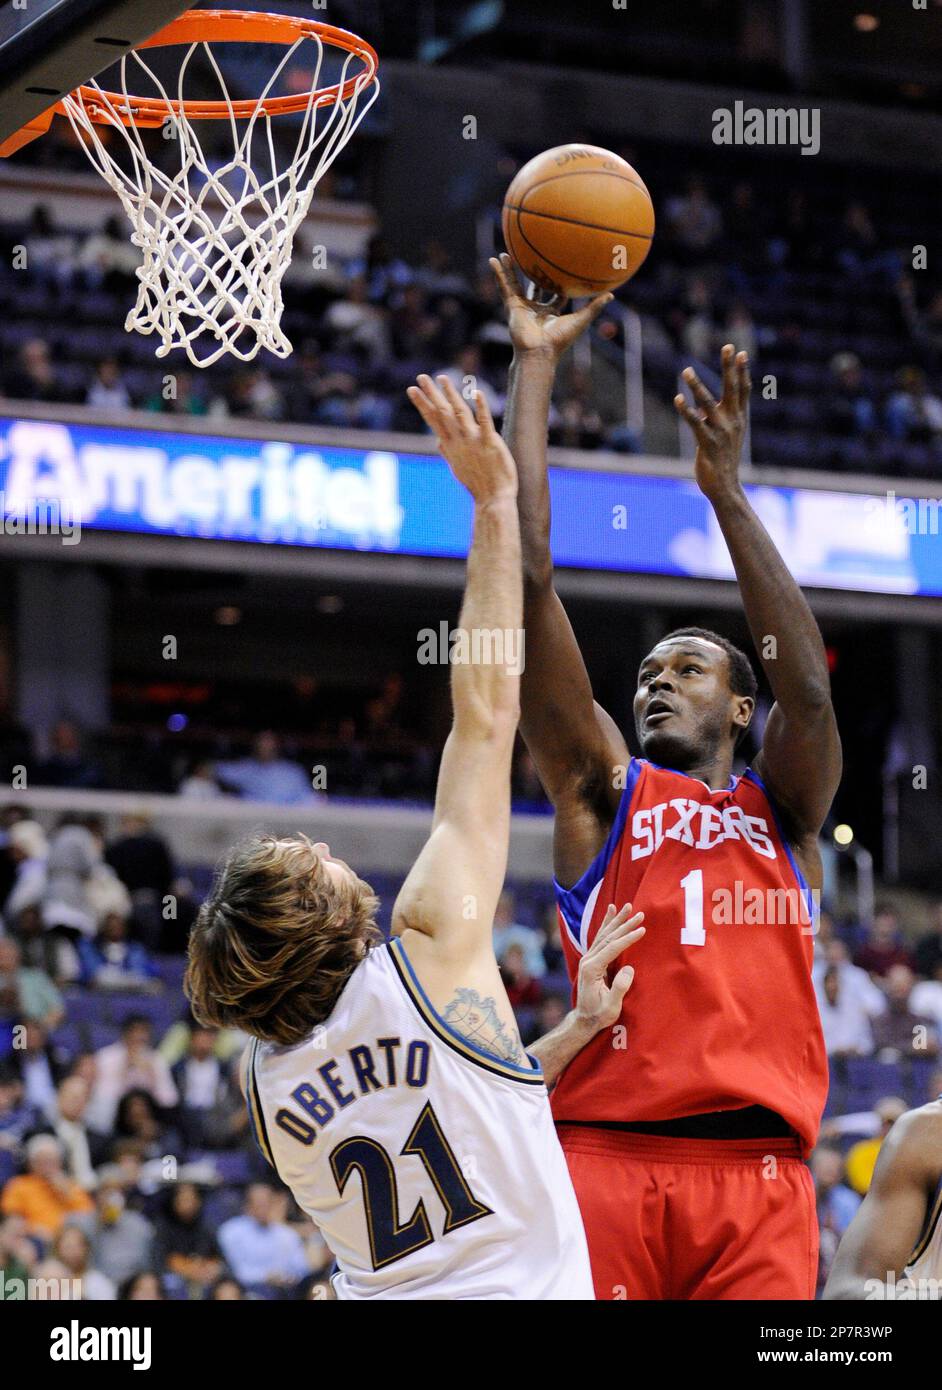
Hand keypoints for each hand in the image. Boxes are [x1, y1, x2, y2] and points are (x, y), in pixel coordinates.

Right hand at [407, 373, 516, 501]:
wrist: (493, 499)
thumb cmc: (477, 483)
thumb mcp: (458, 467)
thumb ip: (448, 451)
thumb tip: (438, 441)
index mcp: (451, 445)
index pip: (434, 420)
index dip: (423, 403)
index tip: (412, 389)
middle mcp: (459, 440)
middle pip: (442, 413)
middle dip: (431, 394)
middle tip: (421, 377)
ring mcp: (473, 441)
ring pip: (459, 413)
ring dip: (450, 394)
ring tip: (442, 378)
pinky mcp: (490, 443)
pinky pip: (485, 422)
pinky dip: (481, 407)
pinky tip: (476, 392)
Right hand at [490, 253, 611, 362]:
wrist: (539, 351)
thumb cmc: (560, 340)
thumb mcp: (580, 320)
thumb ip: (594, 307)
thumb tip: (612, 294)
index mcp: (550, 312)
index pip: (556, 294)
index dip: (559, 282)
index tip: (562, 268)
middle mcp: (535, 309)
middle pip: (534, 286)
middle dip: (533, 273)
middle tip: (532, 258)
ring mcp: (522, 307)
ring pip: (515, 283)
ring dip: (510, 269)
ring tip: (505, 253)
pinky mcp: (512, 306)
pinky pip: (505, 285)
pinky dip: (499, 273)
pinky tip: (493, 260)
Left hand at [573, 901, 644, 1036]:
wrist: (584, 1019)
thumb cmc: (599, 1015)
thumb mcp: (611, 1007)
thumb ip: (619, 988)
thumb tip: (629, 969)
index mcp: (592, 969)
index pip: (612, 948)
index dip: (628, 938)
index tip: (642, 929)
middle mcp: (588, 960)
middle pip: (608, 937)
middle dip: (624, 924)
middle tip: (639, 913)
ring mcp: (588, 958)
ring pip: (604, 935)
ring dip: (616, 920)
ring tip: (626, 906)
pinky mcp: (591, 959)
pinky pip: (600, 938)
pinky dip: (607, 924)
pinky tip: (611, 913)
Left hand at [674, 344, 750, 501]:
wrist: (725, 486)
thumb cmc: (723, 461)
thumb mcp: (726, 437)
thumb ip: (717, 420)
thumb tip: (703, 409)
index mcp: (739, 419)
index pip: (743, 390)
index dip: (742, 371)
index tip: (740, 352)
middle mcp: (733, 422)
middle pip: (732, 389)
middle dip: (729, 367)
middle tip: (728, 346)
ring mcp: (721, 432)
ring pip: (707, 403)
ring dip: (696, 386)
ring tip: (686, 370)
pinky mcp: (707, 443)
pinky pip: (695, 423)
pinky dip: (686, 410)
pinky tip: (678, 399)